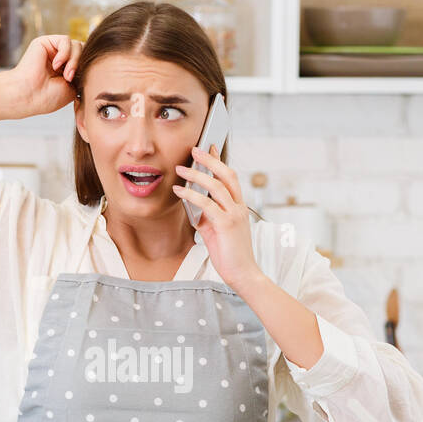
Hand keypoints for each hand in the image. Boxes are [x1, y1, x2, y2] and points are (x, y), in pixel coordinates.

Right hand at [8, 35, 83, 117]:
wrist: (29, 96)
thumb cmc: (48, 97)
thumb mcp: (73, 87)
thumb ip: (83, 73)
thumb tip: (94, 60)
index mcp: (67, 69)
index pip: (86, 60)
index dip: (88, 68)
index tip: (82, 83)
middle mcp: (60, 58)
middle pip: (83, 51)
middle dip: (81, 65)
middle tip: (71, 79)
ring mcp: (53, 50)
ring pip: (76, 45)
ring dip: (74, 61)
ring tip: (66, 75)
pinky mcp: (46, 42)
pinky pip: (66, 40)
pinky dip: (65, 53)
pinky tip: (56, 65)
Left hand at [173, 144, 263, 291]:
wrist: (242, 274)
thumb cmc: (230, 254)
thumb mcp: (216, 231)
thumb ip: (207, 217)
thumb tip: (193, 205)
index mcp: (239, 207)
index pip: (230, 178)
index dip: (220, 160)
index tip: (209, 147)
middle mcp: (239, 207)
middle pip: (227, 175)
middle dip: (210, 160)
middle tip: (195, 150)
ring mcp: (234, 215)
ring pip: (217, 186)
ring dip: (197, 175)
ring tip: (181, 169)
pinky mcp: (226, 224)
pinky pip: (207, 204)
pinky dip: (191, 195)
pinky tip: (180, 191)